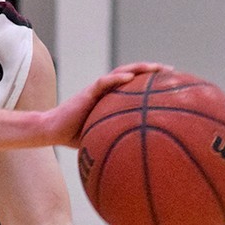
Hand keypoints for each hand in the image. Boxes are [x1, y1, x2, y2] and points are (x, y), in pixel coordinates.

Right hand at [52, 61, 170, 147]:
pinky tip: (130, 78)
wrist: (52, 131)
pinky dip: (117, 79)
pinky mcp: (88, 92)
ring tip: (155, 68)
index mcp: (112, 98)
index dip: (153, 82)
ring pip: (121, 72)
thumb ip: (118, 140)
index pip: (135, 85)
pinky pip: (104, 83)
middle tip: (172, 71)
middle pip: (133, 74)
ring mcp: (97, 90)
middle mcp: (107, 90)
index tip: (172, 83)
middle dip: (153, 70)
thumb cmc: (75, 136)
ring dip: (139, 68)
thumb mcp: (102, 138)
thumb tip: (139, 156)